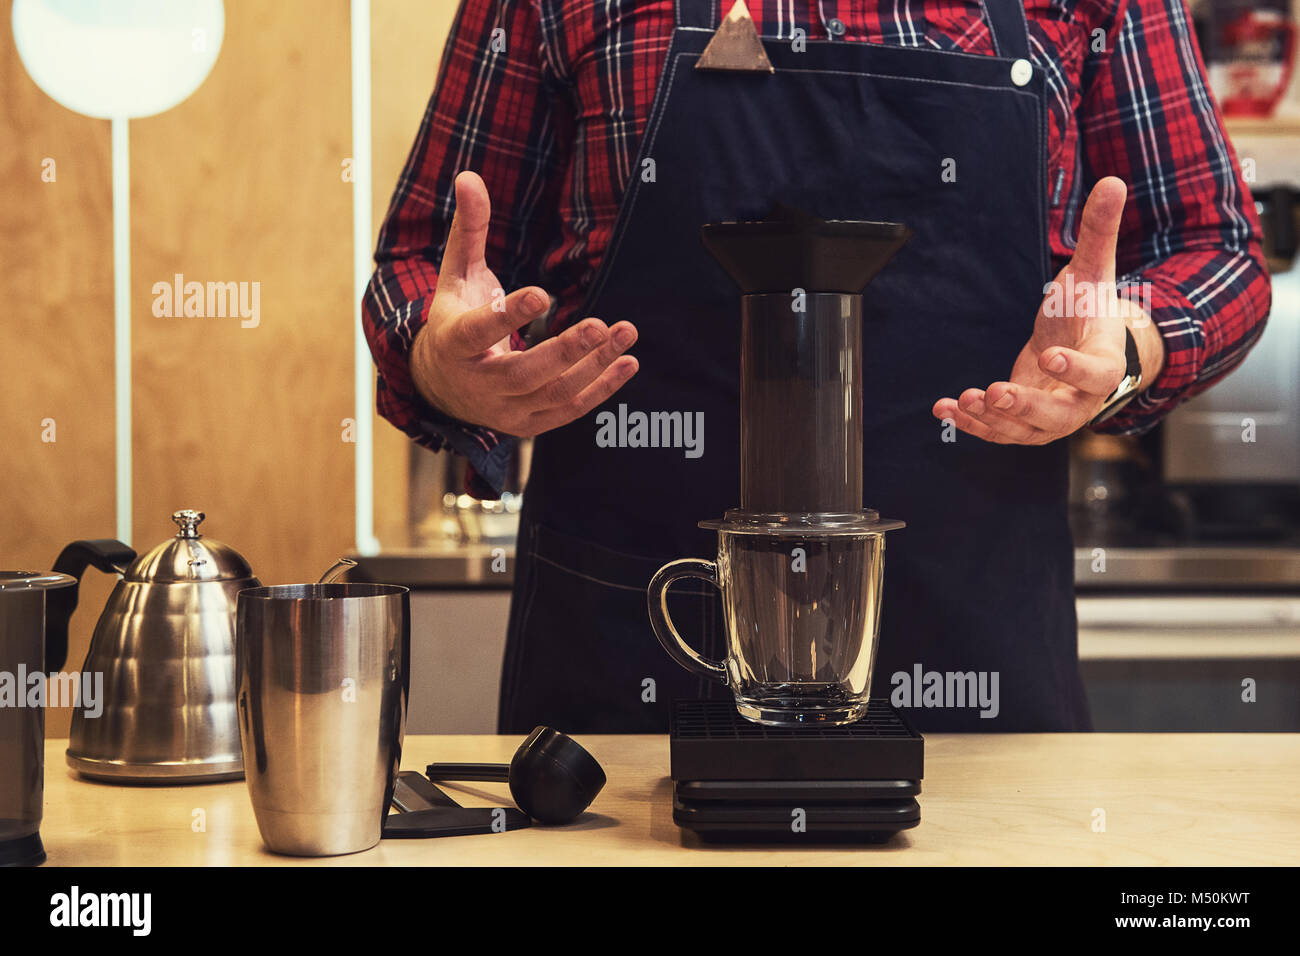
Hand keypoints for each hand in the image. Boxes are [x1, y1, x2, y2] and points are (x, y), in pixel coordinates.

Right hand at [410, 170, 638, 436]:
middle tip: (599, 323)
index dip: (510, 316)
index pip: (479, 332)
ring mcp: (505, 410)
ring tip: (624, 333)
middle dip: (564, 351)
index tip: (544, 295)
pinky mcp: (529, 425)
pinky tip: (627, 363)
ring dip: (594, 367)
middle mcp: (478, 384)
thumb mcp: (455, 275)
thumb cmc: (453, 319)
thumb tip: (469, 177)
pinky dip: (601, 389)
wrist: (441, 386)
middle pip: (524, 373)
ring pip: (553, 394)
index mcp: (454, 344)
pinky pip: (569, 410)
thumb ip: (469, 229)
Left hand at [932, 177, 1161, 443]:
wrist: (1082, 344)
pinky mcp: (1023, 423)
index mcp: (1105, 363)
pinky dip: (971, 424)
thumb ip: (1098, 232)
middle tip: (996, 392)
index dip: (1077, 370)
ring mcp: (1051, 416)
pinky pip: (998, 432)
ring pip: (1024, 432)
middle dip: (1025, 408)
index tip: (1051, 358)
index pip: (1098, 374)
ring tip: (963, 400)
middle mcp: (1081, 399)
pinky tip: (943, 409)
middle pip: (1059, 417)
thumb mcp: (1092, 270)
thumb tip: (1112, 182)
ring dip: (992, 420)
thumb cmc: (1088, 310)